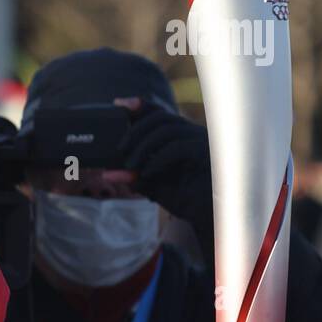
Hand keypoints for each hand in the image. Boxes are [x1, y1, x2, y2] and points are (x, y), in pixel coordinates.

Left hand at [117, 98, 211, 221]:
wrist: (214, 218)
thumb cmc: (189, 201)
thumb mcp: (156, 187)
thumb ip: (135, 177)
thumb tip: (108, 174)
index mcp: (183, 138)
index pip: (161, 114)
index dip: (141, 106)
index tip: (120, 104)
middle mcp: (194, 135)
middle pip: (162, 117)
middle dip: (136, 129)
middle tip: (121, 149)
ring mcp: (203, 142)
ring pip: (168, 128)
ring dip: (144, 145)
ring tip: (131, 165)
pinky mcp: (208, 154)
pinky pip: (178, 147)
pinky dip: (158, 159)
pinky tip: (148, 172)